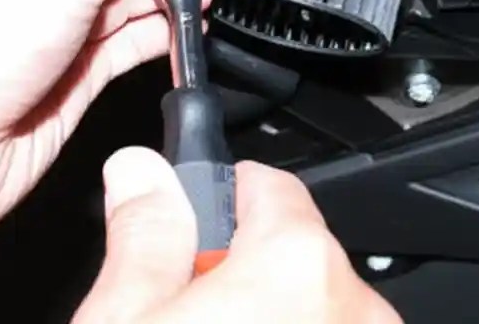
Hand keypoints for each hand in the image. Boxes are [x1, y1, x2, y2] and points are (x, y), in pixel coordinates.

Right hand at [73, 148, 402, 323]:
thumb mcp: (123, 322)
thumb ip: (142, 234)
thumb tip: (141, 170)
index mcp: (296, 265)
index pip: (267, 185)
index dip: (216, 198)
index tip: (188, 218)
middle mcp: (355, 309)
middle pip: (293, 252)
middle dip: (242, 273)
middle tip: (183, 313)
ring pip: (316, 309)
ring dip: (274, 319)